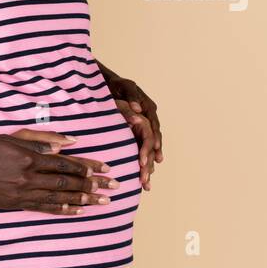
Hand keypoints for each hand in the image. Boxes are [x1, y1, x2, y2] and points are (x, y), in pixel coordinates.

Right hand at [0, 130, 118, 213]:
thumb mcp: (10, 136)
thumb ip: (40, 139)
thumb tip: (67, 142)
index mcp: (28, 157)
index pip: (65, 163)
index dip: (87, 166)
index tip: (105, 168)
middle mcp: (27, 177)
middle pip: (67, 181)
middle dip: (92, 185)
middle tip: (112, 187)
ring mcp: (20, 193)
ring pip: (58, 198)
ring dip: (82, 199)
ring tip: (101, 202)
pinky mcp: (13, 205)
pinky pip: (42, 208)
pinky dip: (61, 210)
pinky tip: (76, 211)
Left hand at [104, 75, 160, 190]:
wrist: (113, 84)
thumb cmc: (118, 84)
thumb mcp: (125, 87)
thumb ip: (132, 99)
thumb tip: (138, 112)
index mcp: (149, 110)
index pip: (153, 132)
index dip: (149, 147)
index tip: (143, 161)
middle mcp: (150, 120)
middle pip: (154, 144)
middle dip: (149, 163)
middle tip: (145, 178)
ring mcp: (145, 126)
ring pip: (150, 150)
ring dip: (148, 167)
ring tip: (145, 184)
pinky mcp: (138, 131)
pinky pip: (143, 149)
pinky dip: (143, 162)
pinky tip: (141, 177)